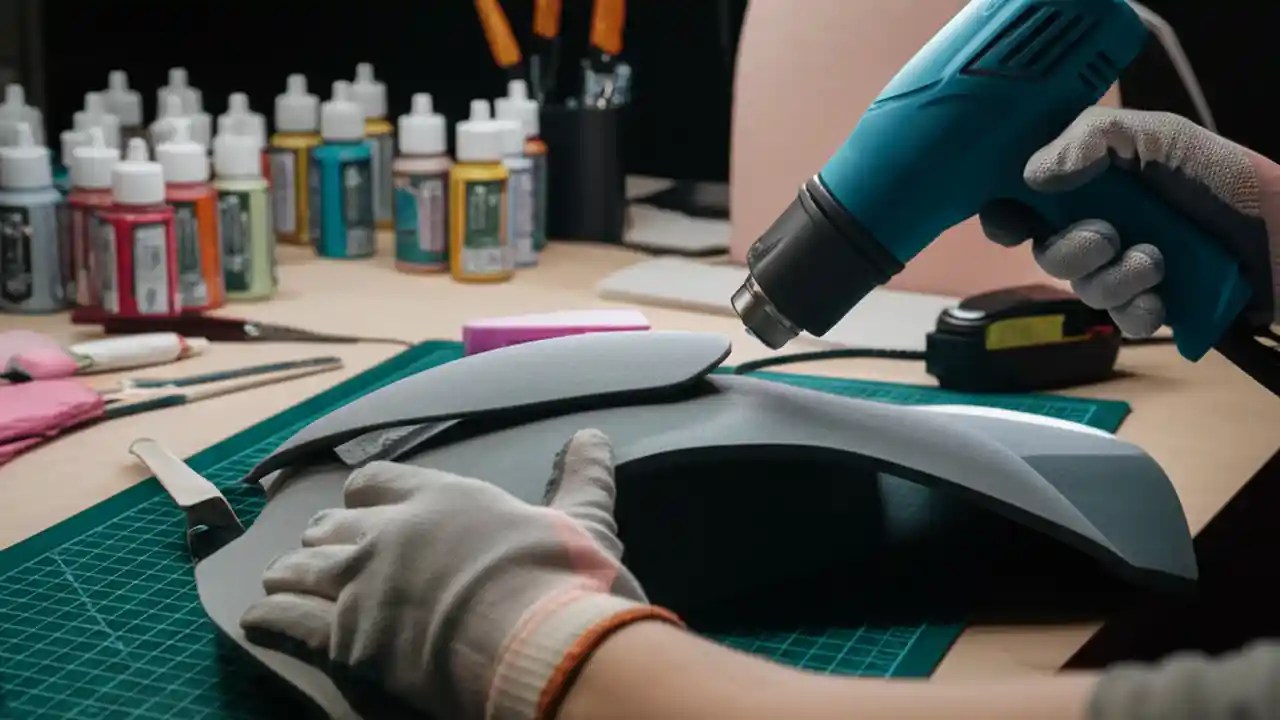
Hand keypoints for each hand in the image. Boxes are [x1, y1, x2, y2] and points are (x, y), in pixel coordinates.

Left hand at [239, 429, 680, 719]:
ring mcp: (362, 585)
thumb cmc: (566, 582)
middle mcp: (391, 534)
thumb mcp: (583, 520)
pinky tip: (260, 619)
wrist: (545, 647)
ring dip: (290, 575)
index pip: (376, 482)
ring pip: (300, 569)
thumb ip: (582, 477)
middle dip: (326, 539)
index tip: (360, 508)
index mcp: (443, 498)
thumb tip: (593, 437)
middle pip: (331, 527)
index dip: (365, 497)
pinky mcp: (347, 640)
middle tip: (324, 553)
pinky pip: (288, 621)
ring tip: (281, 582)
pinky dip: (270, 619)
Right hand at [980, 107, 1278, 336]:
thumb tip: (1032, 176)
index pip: (1024, 203)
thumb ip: (1092, 137)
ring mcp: (1125, 272)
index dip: (1007, 216)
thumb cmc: (1226, 177)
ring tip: (1158, 262)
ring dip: (1115, 278)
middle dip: (1072, 249)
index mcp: (1092, 185)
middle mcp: (1101, 227)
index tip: (1013, 224)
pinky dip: (1138, 311)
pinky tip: (1163, 299)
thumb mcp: (1161, 134)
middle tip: (1110, 235)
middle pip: (1046, 252)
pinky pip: (1120, 322)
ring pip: (1083, 290)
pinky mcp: (1152, 310)